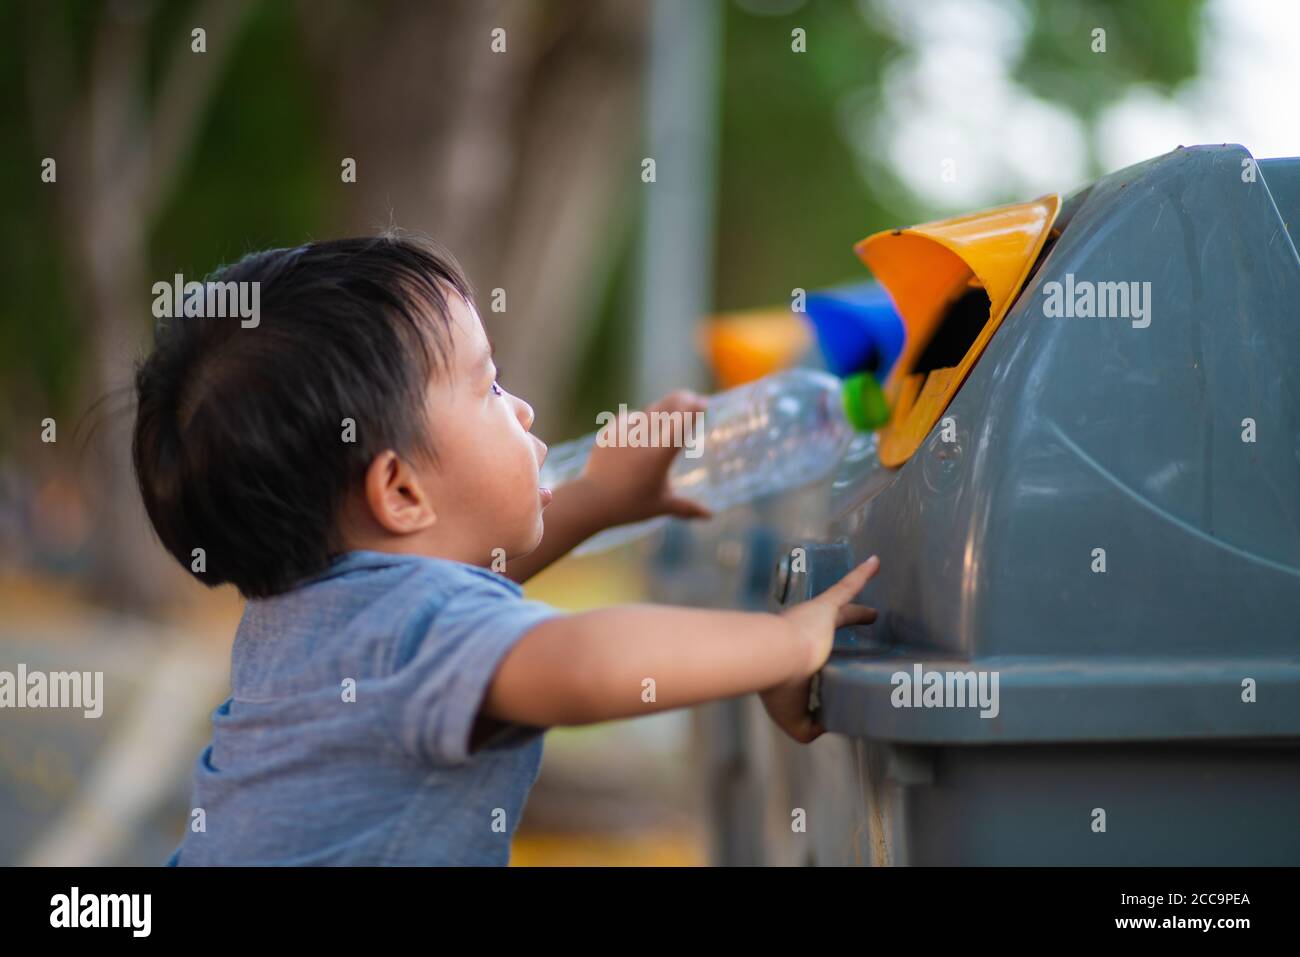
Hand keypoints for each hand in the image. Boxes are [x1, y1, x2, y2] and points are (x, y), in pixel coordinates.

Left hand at [580, 389, 712, 527]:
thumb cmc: (628, 506)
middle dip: (682, 400)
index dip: (694, 410)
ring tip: (672, 407)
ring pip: (649, 412)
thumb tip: (710, 516)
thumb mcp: (661, 506)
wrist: (590, 500)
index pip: (681, 425)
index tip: (703, 403)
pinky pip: (629, 418)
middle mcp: (644, 439)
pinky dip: (640, 418)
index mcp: (660, 455)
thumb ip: (687, 508)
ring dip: (662, 408)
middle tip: (691, 398)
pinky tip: (644, 421)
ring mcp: (625, 433)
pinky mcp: (610, 432)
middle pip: (667, 409)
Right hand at [761, 556, 880, 743]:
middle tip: (866, 621)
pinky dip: (861, 575)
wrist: (772, 658)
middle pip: (830, 625)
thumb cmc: (779, 687)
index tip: (829, 661)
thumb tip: (825, 725)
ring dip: (857, 607)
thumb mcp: (792, 717)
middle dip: (846, 622)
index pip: (811, 653)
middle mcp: (801, 632)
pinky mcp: (824, 607)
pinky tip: (877, 562)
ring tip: (876, 608)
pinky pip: (846, 587)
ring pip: (840, 606)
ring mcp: (813, 618)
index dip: (822, 657)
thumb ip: (808, 727)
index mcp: (792, 655)